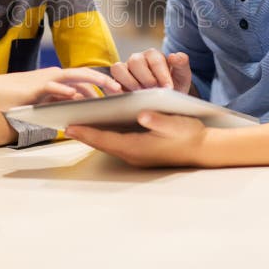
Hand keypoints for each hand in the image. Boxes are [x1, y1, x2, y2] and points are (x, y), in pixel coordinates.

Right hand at [0, 67, 122, 111]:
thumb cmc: (18, 97)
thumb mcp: (42, 100)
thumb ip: (58, 102)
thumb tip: (76, 110)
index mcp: (58, 78)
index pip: (85, 79)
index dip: (101, 84)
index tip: (117, 92)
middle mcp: (55, 75)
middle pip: (85, 74)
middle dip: (105, 82)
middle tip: (122, 90)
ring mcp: (46, 79)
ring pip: (74, 77)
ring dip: (93, 83)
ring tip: (109, 91)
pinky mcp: (36, 86)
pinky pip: (54, 87)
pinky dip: (66, 91)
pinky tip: (76, 96)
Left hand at [65, 111, 208, 166]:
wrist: (204, 148)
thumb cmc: (189, 135)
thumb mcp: (176, 124)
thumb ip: (159, 120)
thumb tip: (143, 115)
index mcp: (137, 147)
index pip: (105, 140)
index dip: (86, 133)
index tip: (69, 126)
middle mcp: (133, 153)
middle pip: (101, 143)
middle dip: (83, 132)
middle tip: (64, 121)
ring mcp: (136, 153)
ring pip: (107, 143)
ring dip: (92, 133)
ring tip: (75, 120)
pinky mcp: (140, 149)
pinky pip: (116, 141)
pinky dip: (104, 133)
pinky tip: (98, 123)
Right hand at [111, 49, 191, 92]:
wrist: (163, 103)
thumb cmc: (172, 88)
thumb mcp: (182, 77)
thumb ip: (182, 64)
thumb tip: (174, 56)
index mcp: (153, 55)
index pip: (155, 59)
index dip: (162, 74)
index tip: (168, 88)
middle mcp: (136, 59)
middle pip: (135, 61)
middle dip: (146, 78)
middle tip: (154, 91)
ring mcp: (124, 69)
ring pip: (119, 68)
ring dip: (129, 82)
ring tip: (140, 94)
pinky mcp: (114, 81)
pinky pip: (109, 80)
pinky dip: (114, 88)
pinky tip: (125, 96)